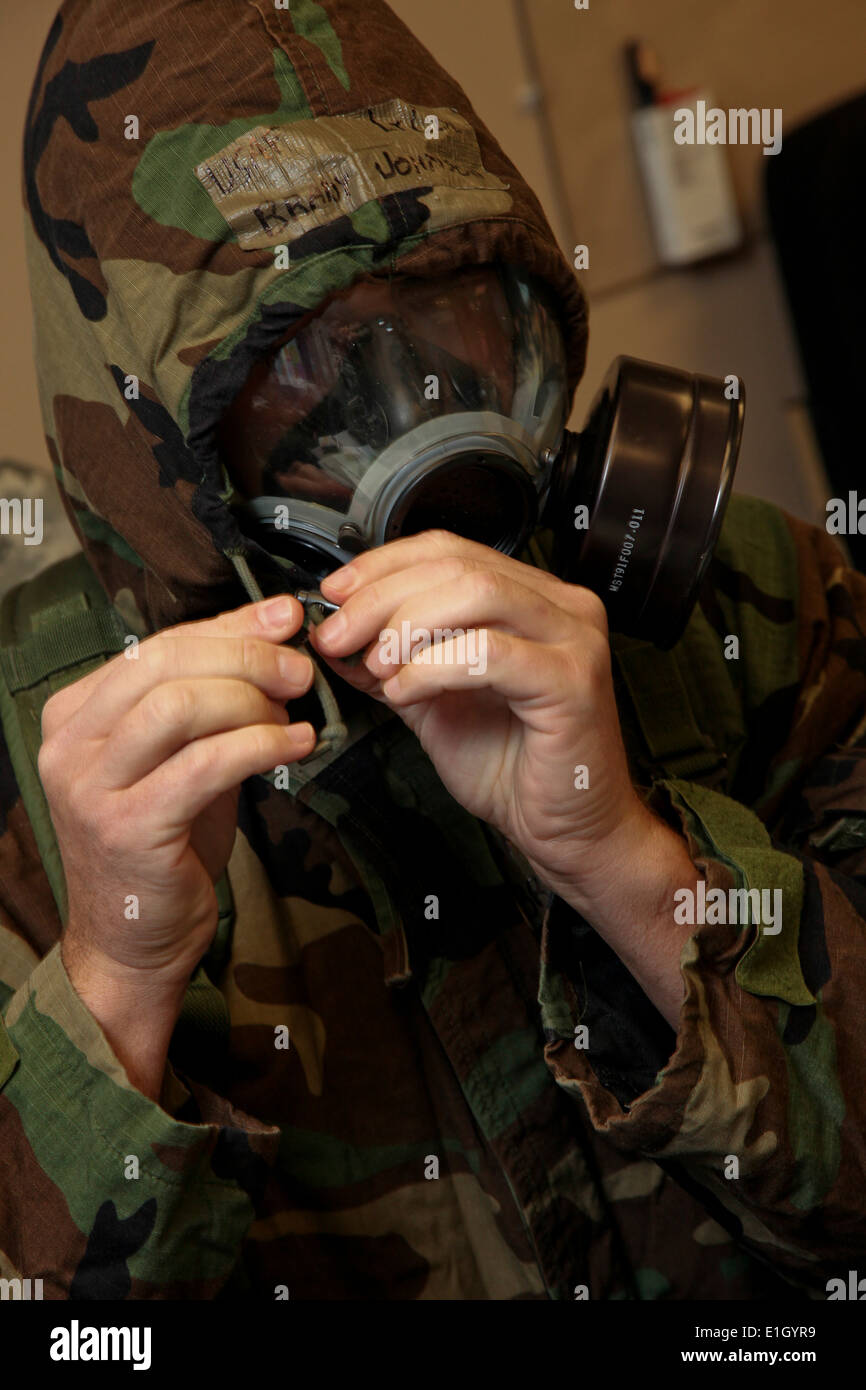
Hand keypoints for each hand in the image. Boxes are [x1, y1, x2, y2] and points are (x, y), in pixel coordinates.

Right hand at [38, 596, 315, 1093]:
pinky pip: (203, 765)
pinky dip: (259, 746)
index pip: (157, 646)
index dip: (229, 625)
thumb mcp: (183, 754)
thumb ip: (215, 694)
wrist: (133, 938)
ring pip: (179, 706)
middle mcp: (70, 743)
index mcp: (75, 713)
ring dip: (252, 701)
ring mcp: (90, 786)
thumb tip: (273, 627)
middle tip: (300, 670)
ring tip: (293, 714)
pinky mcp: (126, 827)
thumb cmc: (163, 842)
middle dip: (246, 656)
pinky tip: (295, 746)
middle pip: (166, 665)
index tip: (286, 618)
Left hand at [313, 531, 696, 1026]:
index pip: (449, 549)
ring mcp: (573, 640)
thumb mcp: (434, 702)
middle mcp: (561, 607)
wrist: (566, 832)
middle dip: (381, 598)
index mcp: (532, 598)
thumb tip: (338, 632)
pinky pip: (490, 653)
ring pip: (476, 593)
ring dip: (405, 626)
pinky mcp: (572, 683)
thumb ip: (393, 661)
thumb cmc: (514, 770)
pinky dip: (433, 668)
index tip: (336, 594)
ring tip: (375, 667)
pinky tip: (406, 692)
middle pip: (457, 565)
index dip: (384, 564)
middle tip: (338, 636)